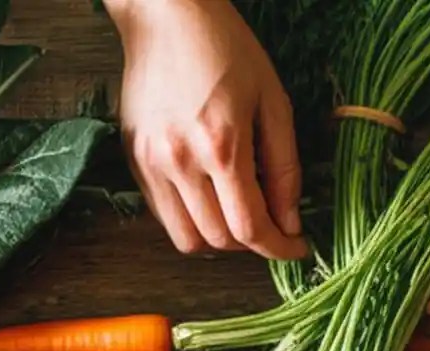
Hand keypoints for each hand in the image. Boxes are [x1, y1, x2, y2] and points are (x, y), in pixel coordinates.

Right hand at [107, 0, 305, 258]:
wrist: (166, 16)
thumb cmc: (226, 49)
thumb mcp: (272, 101)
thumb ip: (285, 167)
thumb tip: (290, 221)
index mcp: (222, 146)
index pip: (250, 227)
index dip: (279, 248)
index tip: (297, 249)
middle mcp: (181, 162)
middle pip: (220, 239)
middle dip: (253, 243)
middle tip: (273, 226)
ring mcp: (151, 163)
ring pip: (187, 238)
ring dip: (219, 240)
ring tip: (239, 216)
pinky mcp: (132, 160)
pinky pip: (163, 216)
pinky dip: (191, 221)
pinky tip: (210, 199)